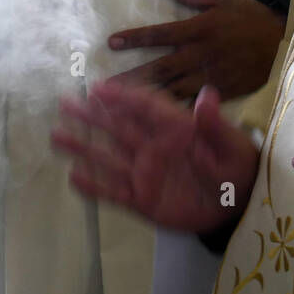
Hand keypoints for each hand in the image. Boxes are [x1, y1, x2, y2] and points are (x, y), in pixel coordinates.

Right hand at [52, 82, 259, 234]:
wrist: (236, 207)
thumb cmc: (237, 169)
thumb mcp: (232, 147)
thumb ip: (216, 125)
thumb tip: (208, 95)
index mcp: (175, 129)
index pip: (144, 108)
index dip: (123, 97)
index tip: (100, 87)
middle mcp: (154, 147)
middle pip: (118, 128)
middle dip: (93, 115)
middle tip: (66, 101)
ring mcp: (145, 173)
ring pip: (109, 157)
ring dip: (84, 147)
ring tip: (57, 135)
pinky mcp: (142, 199)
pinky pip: (114, 192)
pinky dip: (94, 186)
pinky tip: (74, 177)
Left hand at [106, 0, 285, 99]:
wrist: (284, 45)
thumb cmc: (251, 20)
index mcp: (198, 30)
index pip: (160, 34)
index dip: (136, 38)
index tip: (111, 42)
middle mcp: (199, 56)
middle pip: (158, 69)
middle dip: (129, 79)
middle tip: (101, 89)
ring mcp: (208, 77)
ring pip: (170, 91)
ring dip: (143, 100)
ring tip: (116, 110)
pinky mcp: (218, 93)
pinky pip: (190, 107)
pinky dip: (170, 116)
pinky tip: (149, 127)